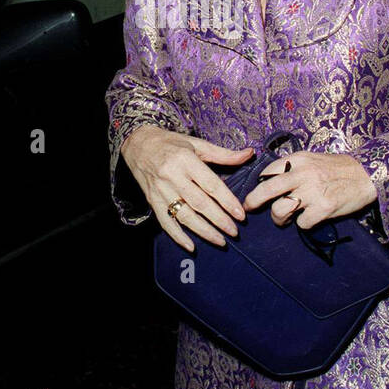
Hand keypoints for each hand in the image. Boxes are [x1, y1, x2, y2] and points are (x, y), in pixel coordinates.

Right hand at [120, 126, 253, 251]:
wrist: (138, 144)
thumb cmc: (171, 143)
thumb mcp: (197, 144)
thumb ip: (223, 154)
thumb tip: (249, 154)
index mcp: (186, 160)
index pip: (211, 185)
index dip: (227, 201)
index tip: (240, 215)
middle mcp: (172, 176)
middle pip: (199, 203)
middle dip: (219, 220)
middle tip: (234, 232)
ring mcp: (161, 190)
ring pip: (184, 215)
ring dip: (203, 231)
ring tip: (220, 241)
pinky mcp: (153, 200)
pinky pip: (165, 221)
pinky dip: (177, 236)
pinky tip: (191, 246)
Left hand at [241, 151, 377, 228]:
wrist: (367, 175)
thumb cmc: (338, 168)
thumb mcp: (313, 159)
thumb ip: (293, 167)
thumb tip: (270, 180)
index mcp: (298, 159)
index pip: (267, 171)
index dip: (258, 184)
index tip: (255, 192)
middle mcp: (303, 174)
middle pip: (267, 189)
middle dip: (253, 201)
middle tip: (249, 208)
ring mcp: (313, 192)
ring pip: (280, 210)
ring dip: (279, 218)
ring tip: (286, 218)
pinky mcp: (324, 208)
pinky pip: (302, 223)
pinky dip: (303, 224)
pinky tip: (310, 218)